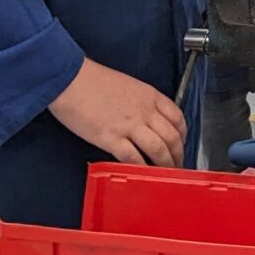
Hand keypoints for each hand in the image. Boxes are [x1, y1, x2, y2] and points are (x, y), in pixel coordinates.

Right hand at [49, 58, 186, 164]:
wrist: (71, 79)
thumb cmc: (94, 80)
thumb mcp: (128, 85)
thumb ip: (141, 102)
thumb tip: (146, 119)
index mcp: (150, 96)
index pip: (177, 117)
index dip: (183, 134)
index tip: (181, 143)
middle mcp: (145, 111)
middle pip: (172, 137)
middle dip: (178, 154)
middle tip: (178, 165)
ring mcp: (130, 126)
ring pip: (158, 150)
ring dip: (165, 165)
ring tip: (166, 175)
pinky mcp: (112, 138)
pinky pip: (134, 158)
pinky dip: (142, 169)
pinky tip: (144, 175)